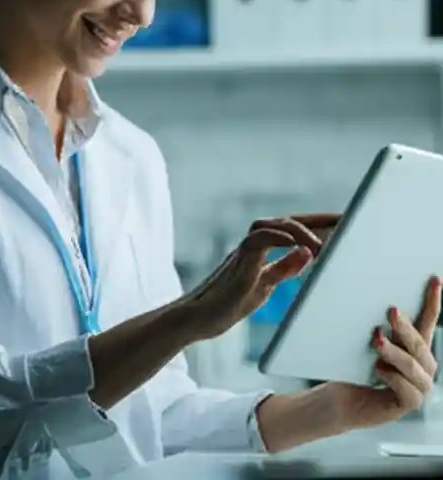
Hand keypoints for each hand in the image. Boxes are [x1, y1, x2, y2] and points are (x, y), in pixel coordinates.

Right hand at [180, 213, 337, 341]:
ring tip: (320, 244)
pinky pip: (256, 241)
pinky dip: (277, 238)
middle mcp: (250, 248)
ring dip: (297, 229)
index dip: (318, 223)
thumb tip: (308, 253)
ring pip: (268, 226)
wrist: (194, 319)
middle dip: (316, 220)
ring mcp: (241, 255)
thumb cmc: (226, 304)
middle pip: (284, 221)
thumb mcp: (264, 285)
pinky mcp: (237, 266)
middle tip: (346, 222)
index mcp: (260, 252)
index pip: (291, 229)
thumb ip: (284, 268)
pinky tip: (297, 245)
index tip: (345, 221)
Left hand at [317, 277, 441, 430]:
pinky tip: (377, 370)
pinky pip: (406, 389)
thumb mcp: (363, 342)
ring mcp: (420, 385)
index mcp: (415, 346)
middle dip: (406, 327)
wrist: (342, 400)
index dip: (432, 301)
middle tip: (392, 311)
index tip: (435, 279)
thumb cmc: (353, 369)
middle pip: (419, 343)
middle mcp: (423, 365)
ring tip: (377, 341)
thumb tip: (372, 299)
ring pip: (412, 365)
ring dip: (395, 352)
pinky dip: (391, 377)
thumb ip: (374, 326)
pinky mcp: (409, 403)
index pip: (427, 320)